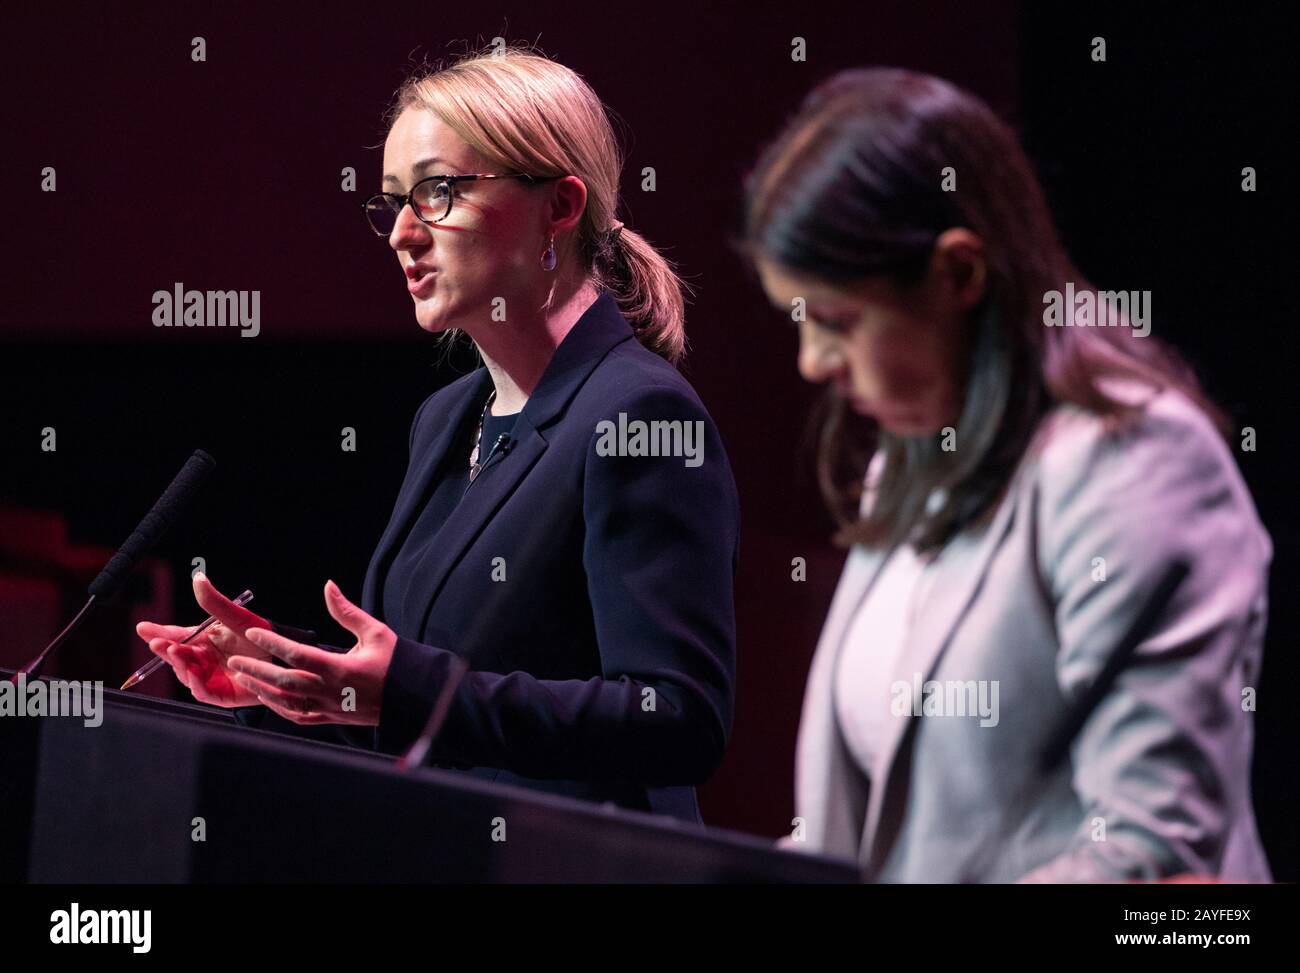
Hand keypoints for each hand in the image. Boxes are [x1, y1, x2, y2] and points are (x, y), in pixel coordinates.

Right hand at [135, 572, 273, 707]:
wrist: (285, 658)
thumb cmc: (261, 636)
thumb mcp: (237, 617)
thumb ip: (215, 602)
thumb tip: (198, 578)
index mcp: (202, 640)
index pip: (175, 636)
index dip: (158, 632)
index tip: (142, 627)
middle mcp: (202, 659)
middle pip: (176, 655)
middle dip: (165, 649)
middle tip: (157, 642)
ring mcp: (209, 677)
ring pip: (185, 673)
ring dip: (178, 664)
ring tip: (175, 652)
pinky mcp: (220, 694)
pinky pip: (202, 691)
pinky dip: (196, 683)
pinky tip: (193, 673)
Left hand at [226, 579, 396, 725]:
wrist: (414, 697)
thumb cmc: (397, 663)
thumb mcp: (375, 632)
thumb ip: (347, 611)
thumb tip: (328, 587)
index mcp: (340, 669)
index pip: (297, 655)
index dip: (272, 644)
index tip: (253, 634)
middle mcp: (330, 691)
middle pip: (284, 682)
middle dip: (257, 670)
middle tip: (236, 660)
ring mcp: (330, 708)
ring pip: (286, 703)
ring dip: (262, 689)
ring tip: (245, 677)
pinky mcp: (332, 718)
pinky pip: (299, 717)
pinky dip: (279, 709)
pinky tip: (268, 698)